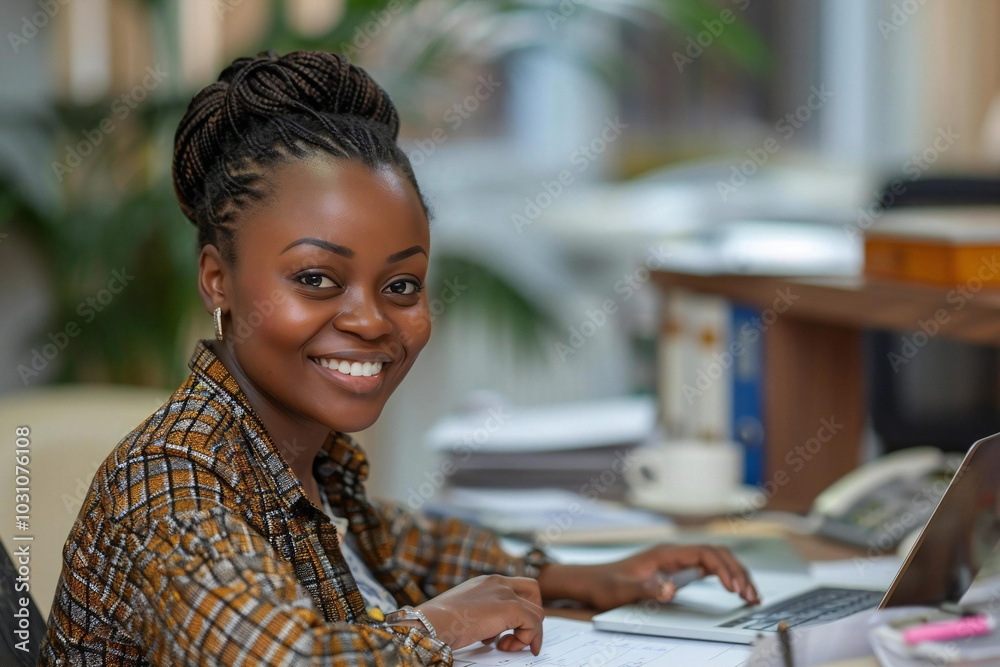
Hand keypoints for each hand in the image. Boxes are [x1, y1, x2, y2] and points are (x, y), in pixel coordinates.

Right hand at [415, 574, 543, 653]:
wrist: (431, 622)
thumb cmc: (440, 621)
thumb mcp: (465, 612)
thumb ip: (483, 614)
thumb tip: (494, 634)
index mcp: (487, 581)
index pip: (516, 587)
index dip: (519, 608)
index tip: (507, 629)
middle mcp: (498, 582)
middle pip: (533, 591)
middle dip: (531, 615)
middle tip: (519, 634)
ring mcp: (505, 593)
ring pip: (536, 611)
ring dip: (528, 633)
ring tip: (506, 646)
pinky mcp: (510, 608)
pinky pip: (533, 623)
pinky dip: (527, 639)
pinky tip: (508, 647)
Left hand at [536, 544, 759, 610]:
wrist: (590, 580)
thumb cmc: (604, 584)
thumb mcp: (622, 590)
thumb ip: (645, 588)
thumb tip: (671, 589)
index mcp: (664, 553)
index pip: (704, 554)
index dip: (723, 570)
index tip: (734, 590)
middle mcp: (673, 552)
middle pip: (716, 554)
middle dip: (737, 572)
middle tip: (751, 595)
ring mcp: (675, 559)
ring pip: (715, 559)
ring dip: (735, 573)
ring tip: (751, 594)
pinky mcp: (675, 568)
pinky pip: (708, 567)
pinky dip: (725, 576)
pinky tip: (735, 589)